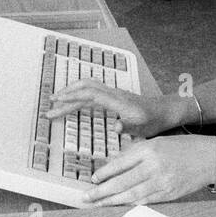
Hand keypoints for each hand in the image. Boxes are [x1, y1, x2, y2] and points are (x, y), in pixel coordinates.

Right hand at [46, 81, 182, 138]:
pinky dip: (79, 94)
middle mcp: (112, 93)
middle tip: (50, 103)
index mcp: (116, 100)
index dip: (71, 97)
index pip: (89, 94)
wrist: (165, 111)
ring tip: (57, 100)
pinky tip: (74, 101)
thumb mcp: (143, 128)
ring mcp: (112, 93)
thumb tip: (115, 126)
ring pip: (87, 87)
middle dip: (66, 94)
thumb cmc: (154, 121)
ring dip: (71, 91)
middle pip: (84, 88)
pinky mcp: (113, 96)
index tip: (57, 102)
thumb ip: (129, 127)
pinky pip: (92, 91)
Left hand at [83, 135, 213, 205]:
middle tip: (86, 197)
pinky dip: (131, 204)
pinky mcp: (169, 194)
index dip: (104, 173)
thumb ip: (137, 153)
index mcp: (149, 149)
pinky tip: (120, 205)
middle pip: (122, 182)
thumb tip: (115, 165)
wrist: (211, 158)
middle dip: (101, 191)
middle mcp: (154, 166)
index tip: (93, 179)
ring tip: (98, 205)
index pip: (120, 163)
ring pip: (131, 195)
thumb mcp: (158, 142)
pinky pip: (146, 201)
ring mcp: (162, 183)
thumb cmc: (184, 147)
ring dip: (112, 201)